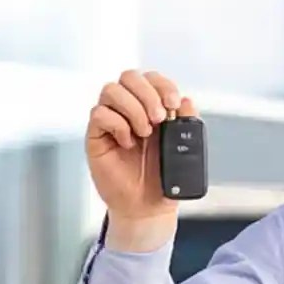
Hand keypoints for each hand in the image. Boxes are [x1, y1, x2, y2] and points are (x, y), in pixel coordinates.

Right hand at [86, 69, 197, 223]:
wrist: (147, 206)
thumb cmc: (161, 178)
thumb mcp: (182, 149)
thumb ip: (186, 123)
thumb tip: (187, 101)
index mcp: (151, 108)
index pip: (151, 78)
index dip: (162, 84)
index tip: (173, 103)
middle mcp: (130, 109)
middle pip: (129, 76)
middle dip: (148, 93)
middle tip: (159, 118)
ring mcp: (112, 120)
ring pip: (111, 90)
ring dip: (133, 108)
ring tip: (145, 133)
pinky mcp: (97, 135)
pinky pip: (99, 113)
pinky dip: (117, 124)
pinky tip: (128, 142)